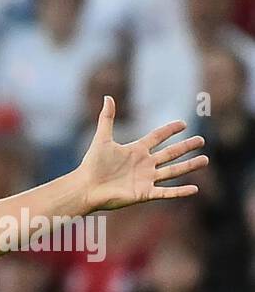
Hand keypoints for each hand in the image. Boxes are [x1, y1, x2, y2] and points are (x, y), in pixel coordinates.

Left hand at [77, 96, 207, 211]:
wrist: (85, 188)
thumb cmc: (91, 165)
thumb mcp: (102, 139)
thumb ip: (107, 118)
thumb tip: (108, 97)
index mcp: (136, 150)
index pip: (157, 137)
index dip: (169, 130)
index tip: (183, 124)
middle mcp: (143, 164)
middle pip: (170, 153)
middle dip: (186, 147)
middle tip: (201, 140)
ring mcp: (145, 179)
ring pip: (173, 171)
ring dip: (189, 166)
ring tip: (205, 160)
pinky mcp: (144, 194)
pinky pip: (166, 192)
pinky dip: (180, 191)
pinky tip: (194, 189)